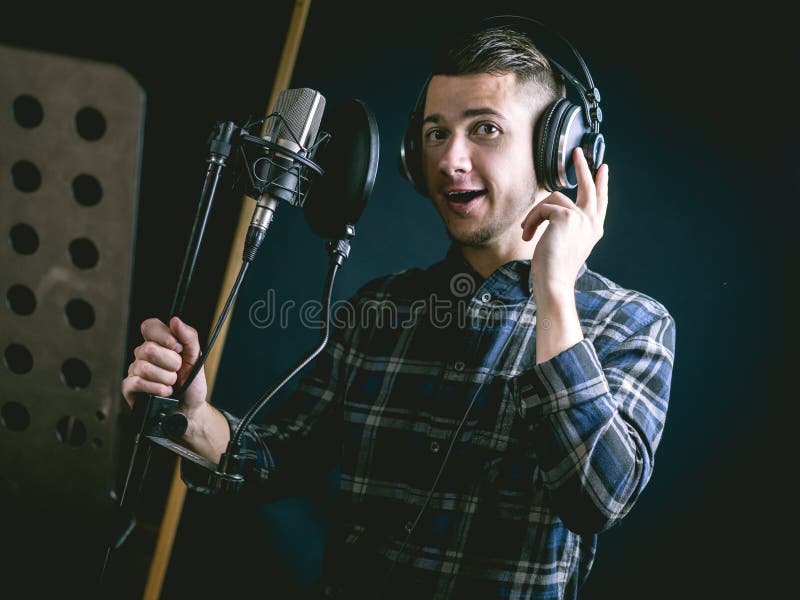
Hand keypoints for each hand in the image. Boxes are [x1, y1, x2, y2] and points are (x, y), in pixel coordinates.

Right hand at [121, 316, 207, 413]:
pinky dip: (156, 388)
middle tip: (178, 370)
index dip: (163, 336)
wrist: (190, 409)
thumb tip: (175, 320)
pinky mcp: (130, 388)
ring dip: (166, 378)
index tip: (178, 348)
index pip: (149, 326)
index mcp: (158, 343)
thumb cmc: (191, 383)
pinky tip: (165, 392)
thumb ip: (188, 337)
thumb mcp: (196, 357)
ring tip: (172, 383)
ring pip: (144, 367)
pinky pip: (137, 382)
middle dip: (171, 363)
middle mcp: (144, 354)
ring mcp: (135, 370)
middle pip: (148, 349)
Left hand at [521, 148, 608, 293]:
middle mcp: (592, 222)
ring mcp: (582, 218)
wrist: (554, 283)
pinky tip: (527, 236)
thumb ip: (566, 227)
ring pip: (553, 200)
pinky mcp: (567, 216)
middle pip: (589, 188)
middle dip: (583, 167)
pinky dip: (531, 221)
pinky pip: (543, 208)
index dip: (601, 184)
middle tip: (577, 153)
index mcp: (593, 230)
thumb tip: (554, 210)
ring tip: (527, 232)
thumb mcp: (564, 244)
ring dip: (535, 215)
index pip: (600, 201)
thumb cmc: (554, 269)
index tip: (602, 168)